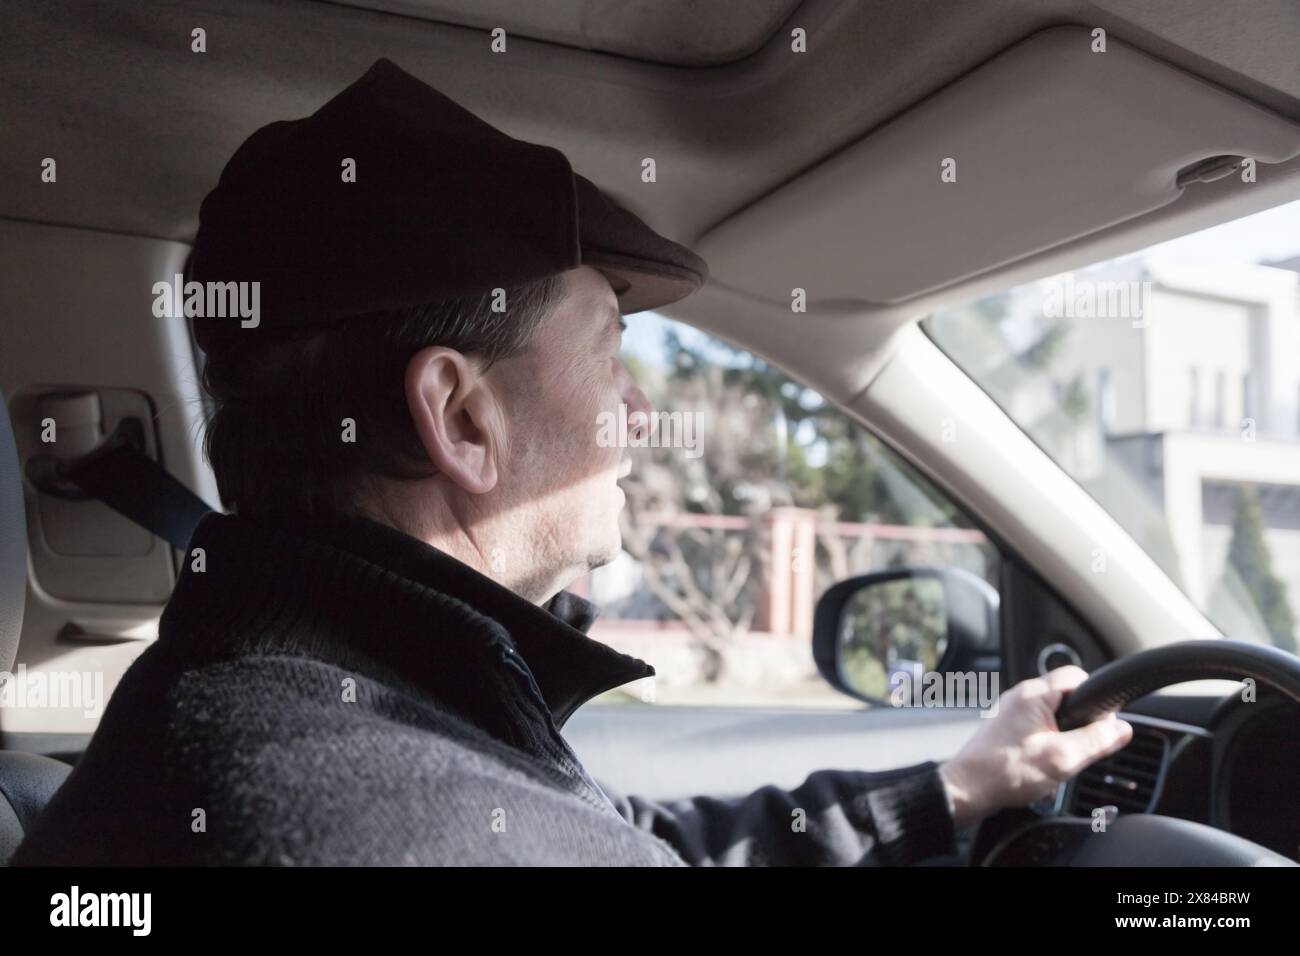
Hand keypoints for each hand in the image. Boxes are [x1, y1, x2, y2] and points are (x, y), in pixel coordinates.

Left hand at [938, 665, 1132, 827]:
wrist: (966, 790)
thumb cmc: (1005, 771)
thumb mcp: (1062, 758)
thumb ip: (1096, 741)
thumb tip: (1122, 729)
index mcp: (1034, 695)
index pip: (1077, 676)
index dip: (1097, 698)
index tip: (1104, 723)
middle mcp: (1021, 697)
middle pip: (1068, 697)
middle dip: (1082, 721)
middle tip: (1082, 748)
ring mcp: (1012, 712)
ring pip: (1055, 715)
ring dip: (1066, 736)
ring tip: (1061, 759)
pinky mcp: (1008, 730)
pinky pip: (1040, 728)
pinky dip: (1050, 743)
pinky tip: (1045, 765)